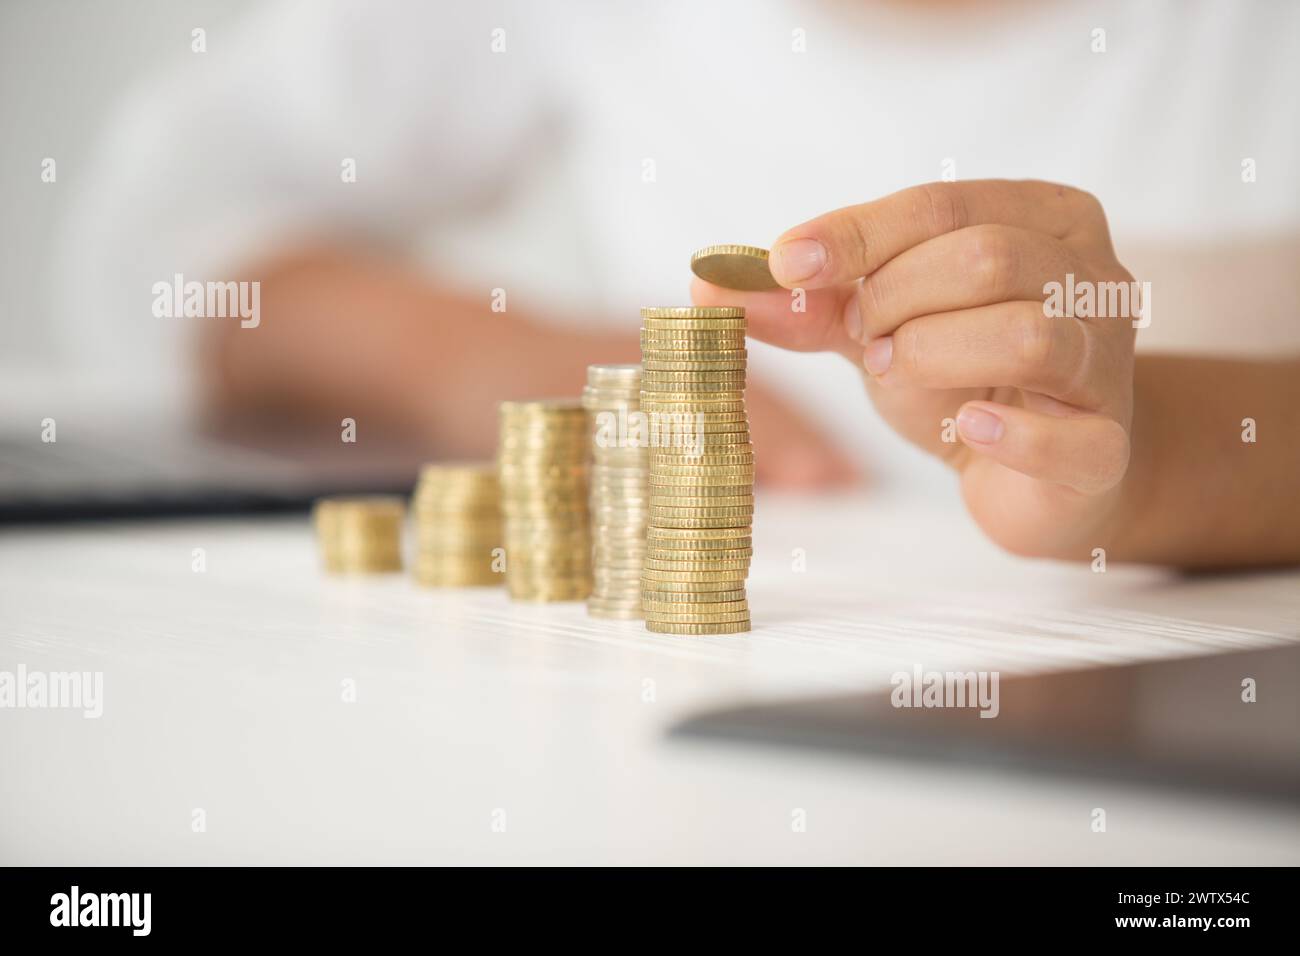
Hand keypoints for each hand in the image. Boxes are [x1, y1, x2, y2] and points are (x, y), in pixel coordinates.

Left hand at [693, 180, 1137, 557]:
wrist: (1038, 474)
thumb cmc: (963, 378)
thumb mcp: (880, 325)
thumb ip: (809, 304)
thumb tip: (708, 282)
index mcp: (1042, 219)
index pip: (941, 205)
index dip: (853, 235)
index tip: (784, 264)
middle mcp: (1092, 276)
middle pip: (985, 258)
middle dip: (895, 299)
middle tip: (864, 336)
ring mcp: (1110, 362)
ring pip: (1027, 333)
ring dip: (933, 354)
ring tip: (900, 370)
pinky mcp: (1107, 448)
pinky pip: (1068, 436)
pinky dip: (1004, 432)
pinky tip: (965, 425)